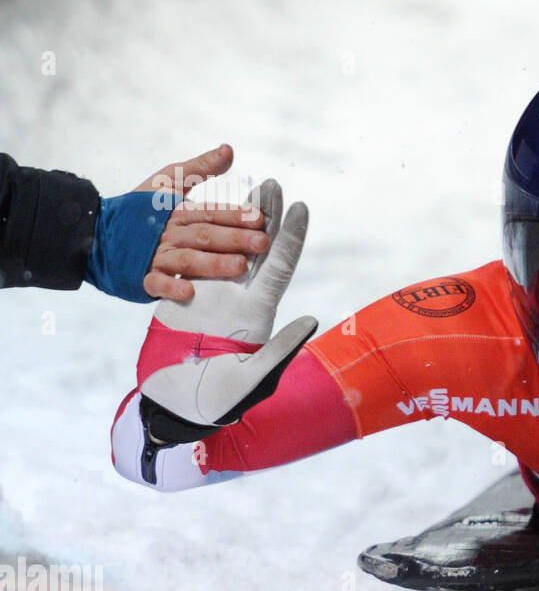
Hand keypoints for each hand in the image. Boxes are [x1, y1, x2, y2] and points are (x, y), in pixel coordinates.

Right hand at [136, 144, 269, 299]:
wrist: (95, 234)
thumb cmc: (139, 210)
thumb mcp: (167, 183)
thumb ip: (199, 168)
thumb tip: (229, 149)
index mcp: (176, 211)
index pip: (209, 212)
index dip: (234, 215)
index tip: (260, 219)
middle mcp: (168, 233)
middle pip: (203, 235)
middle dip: (233, 239)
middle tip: (262, 243)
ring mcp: (154, 256)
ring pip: (186, 259)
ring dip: (213, 264)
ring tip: (240, 266)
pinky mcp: (141, 277)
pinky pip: (155, 283)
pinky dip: (170, 288)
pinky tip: (189, 292)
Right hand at [139, 179, 317, 442]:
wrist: (175, 407)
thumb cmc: (218, 401)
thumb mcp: (256, 377)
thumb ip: (282, 349)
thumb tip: (311, 320)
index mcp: (259, 313)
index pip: (279, 266)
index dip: (290, 236)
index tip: (300, 205)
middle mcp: (240, 299)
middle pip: (257, 249)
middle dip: (265, 215)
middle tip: (272, 183)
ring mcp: (212, 296)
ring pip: (228, 248)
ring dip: (236, 219)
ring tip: (248, 189)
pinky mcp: (184, 297)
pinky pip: (193, 259)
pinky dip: (199, 235)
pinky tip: (204, 212)